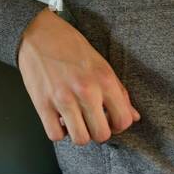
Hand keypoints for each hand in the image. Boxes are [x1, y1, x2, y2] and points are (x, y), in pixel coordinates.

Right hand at [16, 8, 139, 145]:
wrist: (39, 34)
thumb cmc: (71, 47)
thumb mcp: (102, 64)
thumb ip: (119, 92)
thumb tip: (134, 116)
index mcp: (105, 80)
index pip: (123, 120)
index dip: (118, 125)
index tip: (110, 119)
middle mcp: (86, 91)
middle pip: (102, 134)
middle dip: (99, 131)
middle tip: (93, 121)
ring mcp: (63, 99)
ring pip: (80, 139)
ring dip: (80, 134)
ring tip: (77, 121)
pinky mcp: (42, 104)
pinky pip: (55, 135)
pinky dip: (59, 132)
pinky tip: (60, 119)